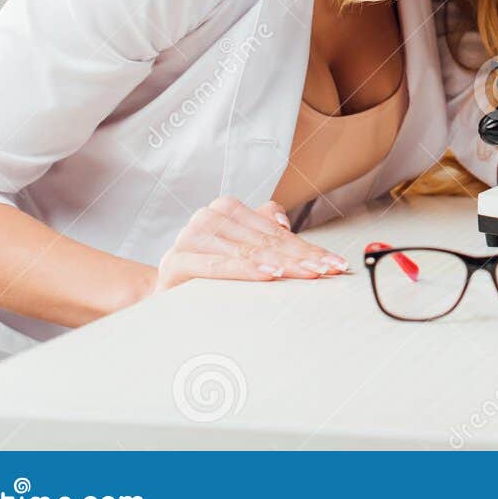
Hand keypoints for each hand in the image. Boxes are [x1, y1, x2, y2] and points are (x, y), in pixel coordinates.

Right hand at [152, 196, 349, 294]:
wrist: (163, 289)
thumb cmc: (207, 266)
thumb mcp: (239, 244)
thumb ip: (262, 228)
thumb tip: (283, 223)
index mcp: (228, 209)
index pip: (277, 232)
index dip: (308, 248)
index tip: (334, 262)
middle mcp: (209, 217)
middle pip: (267, 242)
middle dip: (302, 258)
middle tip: (328, 269)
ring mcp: (191, 236)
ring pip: (248, 251)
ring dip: (282, 263)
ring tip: (307, 272)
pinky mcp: (178, 260)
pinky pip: (219, 264)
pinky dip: (246, 269)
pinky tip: (269, 274)